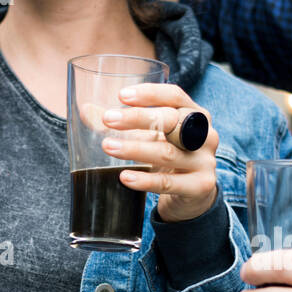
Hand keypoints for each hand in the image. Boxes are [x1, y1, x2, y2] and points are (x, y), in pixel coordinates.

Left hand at [102, 83, 217, 222]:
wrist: (194, 197)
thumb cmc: (170, 159)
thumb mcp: (151, 138)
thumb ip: (124, 124)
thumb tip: (86, 110)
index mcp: (194, 114)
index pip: (175, 96)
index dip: (150, 94)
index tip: (121, 95)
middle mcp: (205, 134)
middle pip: (171, 121)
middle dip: (137, 118)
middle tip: (108, 119)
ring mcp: (204, 161)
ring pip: (166, 152)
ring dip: (134, 149)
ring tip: (108, 146)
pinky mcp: (200, 186)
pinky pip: (168, 183)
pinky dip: (144, 180)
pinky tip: (124, 177)